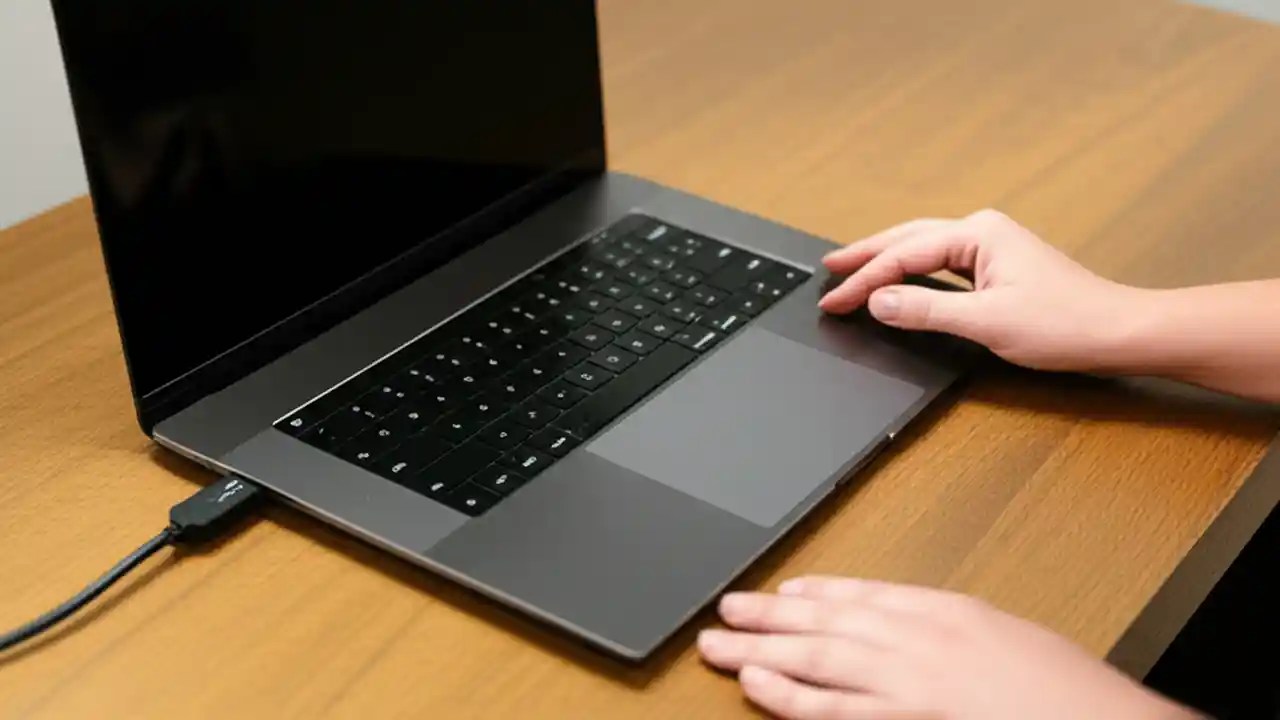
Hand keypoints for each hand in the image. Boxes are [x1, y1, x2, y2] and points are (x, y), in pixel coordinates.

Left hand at [699, 577, 1199, 719]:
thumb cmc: (1070, 694)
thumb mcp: (1012, 641)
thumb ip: (959, 634)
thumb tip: (924, 635)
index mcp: (948, 611)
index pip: (864, 595)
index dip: (815, 593)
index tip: (780, 592)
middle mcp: (920, 638)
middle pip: (827, 621)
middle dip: (769, 617)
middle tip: (724, 611)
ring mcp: (909, 681)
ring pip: (818, 658)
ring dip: (762, 650)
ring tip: (717, 645)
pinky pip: (837, 709)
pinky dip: (793, 696)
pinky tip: (758, 685)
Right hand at [819, 210, 1148, 371]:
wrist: (1119, 331)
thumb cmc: (1067, 323)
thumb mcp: (987, 322)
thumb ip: (927, 310)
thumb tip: (879, 300)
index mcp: (978, 234)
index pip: (904, 256)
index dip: (864, 280)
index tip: (833, 300)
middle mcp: (983, 231)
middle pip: (908, 239)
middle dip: (866, 256)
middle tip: (829, 270)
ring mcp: (993, 248)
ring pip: (923, 248)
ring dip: (887, 261)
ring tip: (852, 270)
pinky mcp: (999, 267)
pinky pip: (941, 262)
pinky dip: (912, 271)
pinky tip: (900, 279)